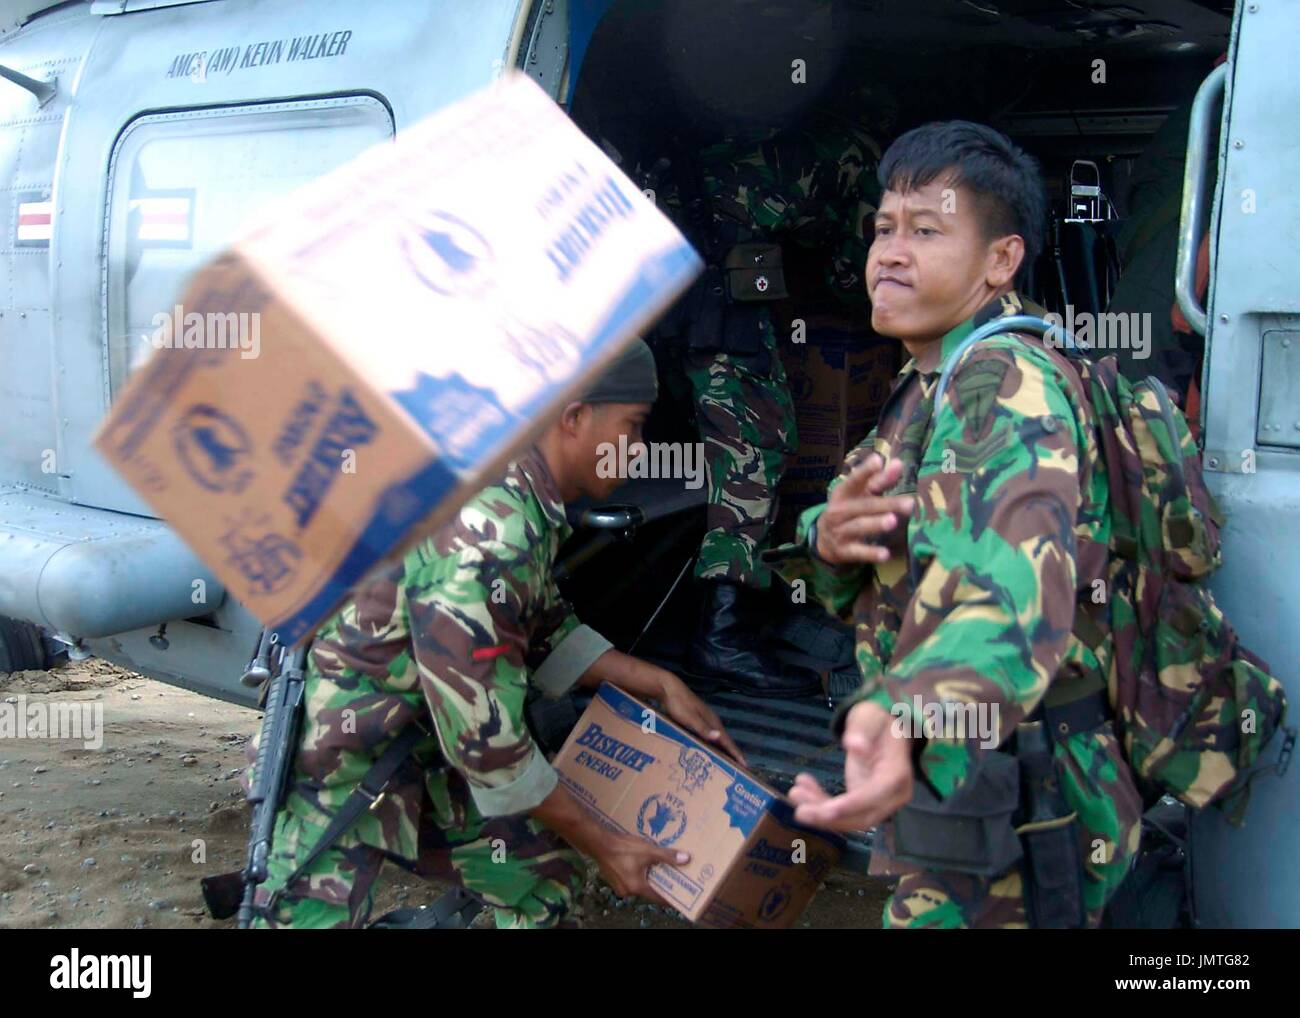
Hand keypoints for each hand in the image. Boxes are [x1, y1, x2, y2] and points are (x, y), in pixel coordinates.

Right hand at [592, 832, 689, 903]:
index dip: (670, 897)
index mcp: (637, 888)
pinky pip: (630, 879)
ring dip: (648, 878)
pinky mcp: (614, 878)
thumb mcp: (648, 851)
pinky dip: (638, 874)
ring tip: (659, 869)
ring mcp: (619, 886)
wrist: (598, 843)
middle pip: (648, 891)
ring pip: (639, 884)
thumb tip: (686, 859)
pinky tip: (643, 864)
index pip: (658, 897)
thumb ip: (667, 856)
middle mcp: (628, 891)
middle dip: (660, 884)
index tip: (681, 896)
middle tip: (673, 878)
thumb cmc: (623, 848)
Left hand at [657, 673, 747, 766]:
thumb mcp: (690, 717)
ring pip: (717, 737)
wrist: (668, 688)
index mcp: (712, 721)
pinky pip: (709, 734)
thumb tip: (719, 736)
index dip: (735, 752)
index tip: (745, 764)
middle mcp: (711, 720)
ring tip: (728, 760)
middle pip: (725, 739)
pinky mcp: (696, 718)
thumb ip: (703, 728)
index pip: (727, 740)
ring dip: (723, 748)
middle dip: (732, 752)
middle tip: (739, 766)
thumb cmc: (679, 703)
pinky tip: (709, 747)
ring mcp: (704, 719)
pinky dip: (713, 743)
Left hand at [788, 700, 913, 831]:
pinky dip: (820, 804)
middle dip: (830, 818)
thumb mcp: (870, 716)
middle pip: (862, 817)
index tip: (826, 811)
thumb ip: (863, 729)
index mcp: (897, 773)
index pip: (876, 795)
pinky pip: (841, 811)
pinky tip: (802, 788)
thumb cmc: (877, 720)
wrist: (884, 729)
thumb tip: (856, 746)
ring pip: (849, 819)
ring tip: (795, 793)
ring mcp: (878, 802)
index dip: (852, 806)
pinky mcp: (862, 802)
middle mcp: (892, 795)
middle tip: (800, 811)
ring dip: (820, 813)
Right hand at [815, 453, 914, 566]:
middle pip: (864, 506)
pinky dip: (870, 553)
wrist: (823, 539)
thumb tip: (900, 463)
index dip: (866, 471)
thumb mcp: (858, 494)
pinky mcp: (843, 550)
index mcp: (843, 493)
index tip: (879, 460)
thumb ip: (879, 480)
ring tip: (893, 521)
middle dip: (886, 504)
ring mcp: (840, 531)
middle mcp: (839, 510)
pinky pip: (858, 552)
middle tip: (909, 503)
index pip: (855, 480)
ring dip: (876, 524)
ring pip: (859, 527)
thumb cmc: (848, 510)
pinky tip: (885, 554)